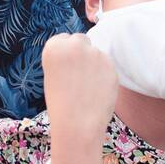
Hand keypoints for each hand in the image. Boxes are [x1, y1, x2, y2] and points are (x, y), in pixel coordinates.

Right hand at [42, 33, 117, 163]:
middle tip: (78, 75)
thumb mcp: (53, 74)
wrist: (77, 124)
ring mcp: (95, 53)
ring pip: (96, 52)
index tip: (65, 69)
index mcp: (54, 46)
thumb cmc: (61, 103)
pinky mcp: (111, 64)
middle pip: (81, 39)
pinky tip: (97, 90)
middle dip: (82, 52)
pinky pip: (107, 65)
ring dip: (94, 64)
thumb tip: (84, 49)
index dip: (66, 55)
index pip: (64, 39)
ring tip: (87, 87)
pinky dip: (104, 75)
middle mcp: (75, 44)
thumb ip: (66, 57)